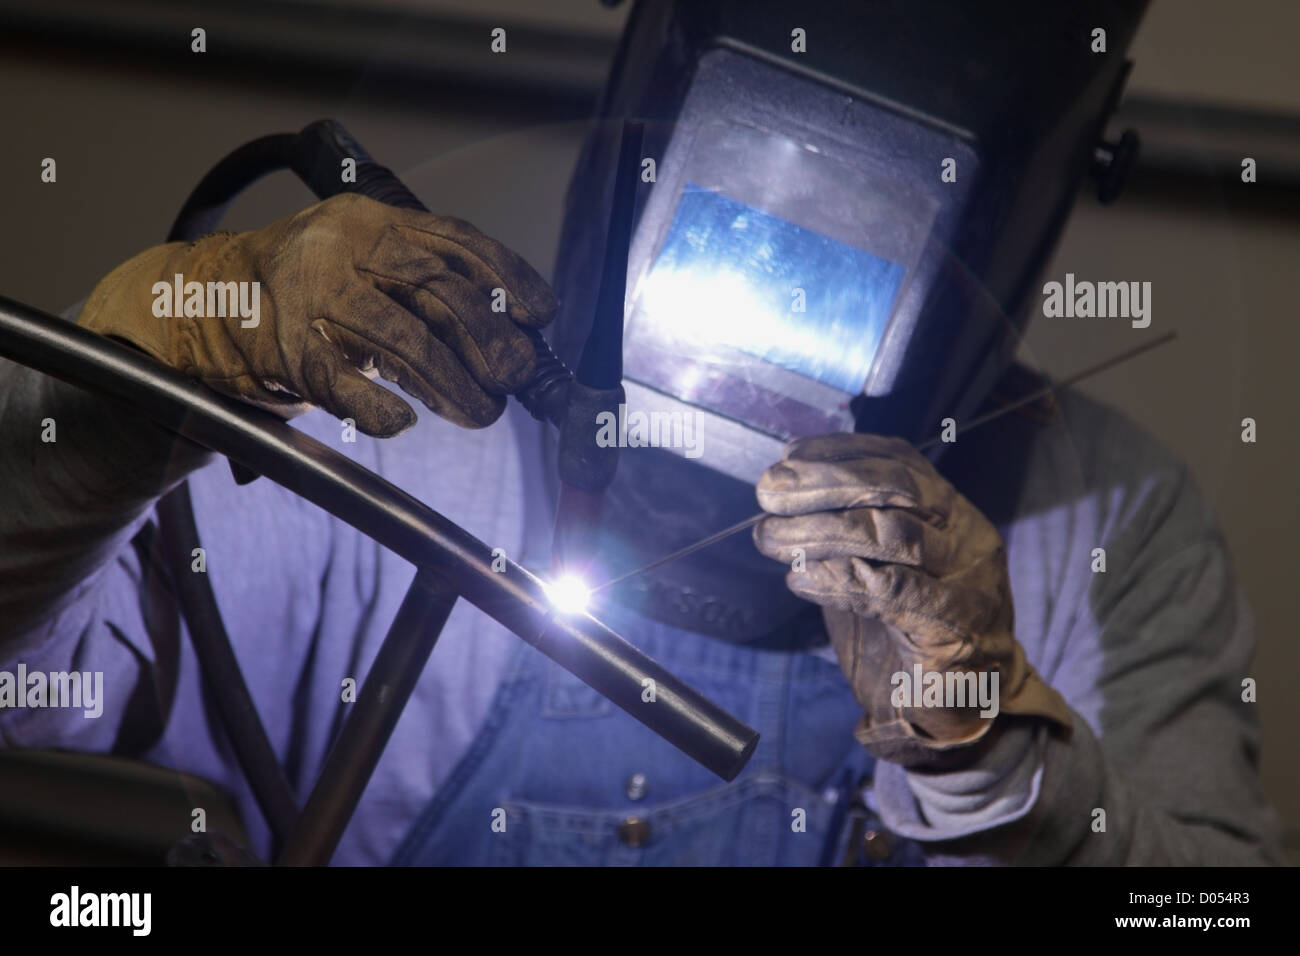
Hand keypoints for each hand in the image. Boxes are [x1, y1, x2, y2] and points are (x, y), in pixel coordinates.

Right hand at [78, 193, 557, 436]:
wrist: (197, 299)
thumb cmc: (304, 289)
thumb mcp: (365, 267)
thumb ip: (424, 289)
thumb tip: (508, 334)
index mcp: (371, 219)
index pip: (454, 240)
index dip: (506, 277)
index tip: (541, 314)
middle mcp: (340, 247)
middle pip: (433, 290)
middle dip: (487, 339)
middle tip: (516, 377)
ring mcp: (306, 296)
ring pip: (396, 337)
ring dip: (449, 381)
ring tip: (482, 410)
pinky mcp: (280, 349)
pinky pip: (338, 383)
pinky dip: (375, 406)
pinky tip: (403, 422)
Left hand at [753, 433, 1071, 765]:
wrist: (960, 711)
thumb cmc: (909, 633)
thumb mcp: (879, 566)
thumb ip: (847, 530)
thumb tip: (785, 495)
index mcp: (950, 512)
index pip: (899, 460)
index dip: (839, 452)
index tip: (788, 457)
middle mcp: (966, 536)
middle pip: (897, 487)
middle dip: (826, 482)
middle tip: (770, 492)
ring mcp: (967, 581)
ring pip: (893, 534)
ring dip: (820, 530)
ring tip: (771, 537)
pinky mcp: (954, 629)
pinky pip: (889, 591)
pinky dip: (836, 580)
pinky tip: (801, 579)